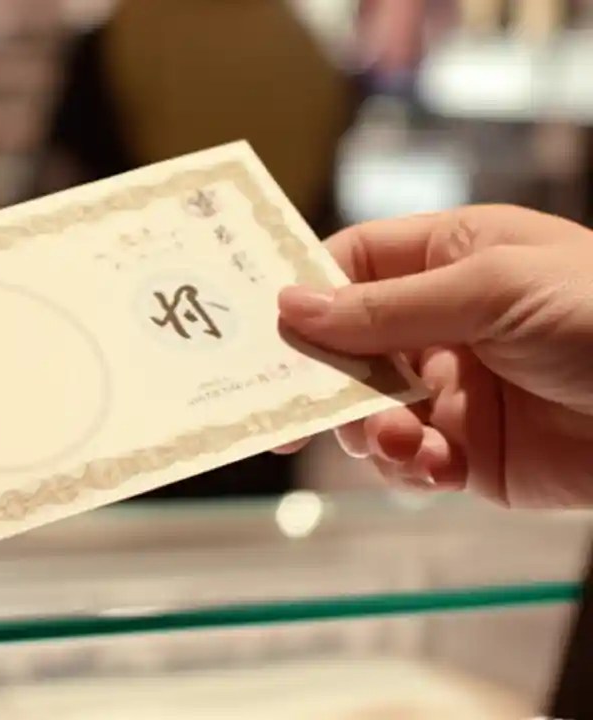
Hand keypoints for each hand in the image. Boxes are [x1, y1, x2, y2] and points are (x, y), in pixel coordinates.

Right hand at [275, 205, 592, 507]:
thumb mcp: (491, 289)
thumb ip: (385, 305)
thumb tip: (291, 306)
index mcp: (452, 257)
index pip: (353, 264)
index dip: (307, 291)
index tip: (263, 328)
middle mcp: (444, 321)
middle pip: (345, 345)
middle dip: (321, 379)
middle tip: (282, 412)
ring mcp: (455, 388)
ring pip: (366, 410)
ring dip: (368, 430)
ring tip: (399, 442)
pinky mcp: (471, 450)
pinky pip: (407, 459)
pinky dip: (406, 466)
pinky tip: (432, 466)